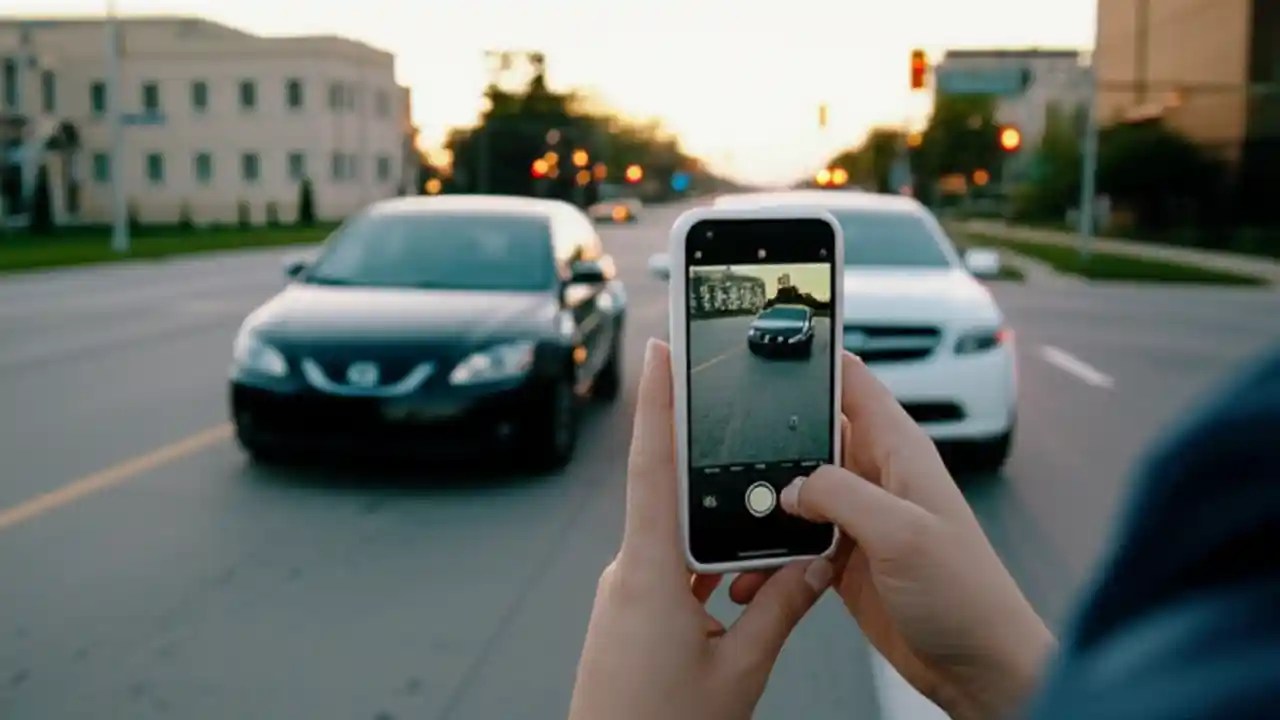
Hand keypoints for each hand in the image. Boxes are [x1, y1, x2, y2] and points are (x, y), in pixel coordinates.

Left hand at [569, 339, 834, 719]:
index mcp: (650, 576)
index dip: (658, 404)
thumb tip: (813, 563)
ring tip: (764, 546)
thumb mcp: (740, 670)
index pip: (653, 467)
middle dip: (719, 476)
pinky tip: (738, 587)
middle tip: (747, 439)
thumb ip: (781, 608)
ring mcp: (627, 594)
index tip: (660, 352)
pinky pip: (673, 571)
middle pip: (676, 499)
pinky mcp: (630, 613)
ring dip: (721, 537)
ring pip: (681, 541)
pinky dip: (708, 569)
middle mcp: (630, 574)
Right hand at [732, 353, 1054, 719]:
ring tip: (733, 518)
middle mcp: (877, 477)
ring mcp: (860, 518)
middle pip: (811, 436)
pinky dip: (770, 552)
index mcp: (899, 452)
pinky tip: (753, 568)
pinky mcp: (845, 558)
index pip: (852, 384)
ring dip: (766, 506)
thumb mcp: (901, 532)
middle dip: (769, 441)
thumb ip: (841, 495)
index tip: (769, 342)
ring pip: (796, 491)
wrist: (977, 666)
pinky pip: (796, 541)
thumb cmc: (966, 595)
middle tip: (724, 448)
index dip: (815, 359)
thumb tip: (792, 484)